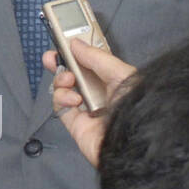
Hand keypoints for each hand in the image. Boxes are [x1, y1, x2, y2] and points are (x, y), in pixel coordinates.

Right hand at [47, 40, 137, 168]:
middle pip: (74, 75)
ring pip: (63, 89)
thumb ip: (96, 57)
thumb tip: (75, 44)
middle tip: (51, 57)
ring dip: (61, 80)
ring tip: (68, 80)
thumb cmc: (137, 109)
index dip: (77, 53)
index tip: (64, 44)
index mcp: (115, 81)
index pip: (92, 64)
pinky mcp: (76, 125)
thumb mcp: (121, 74)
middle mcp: (100, 95)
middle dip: (60, 64)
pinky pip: (60, 107)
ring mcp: (87, 110)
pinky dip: (61, 98)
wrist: (136, 144)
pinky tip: (73, 99)